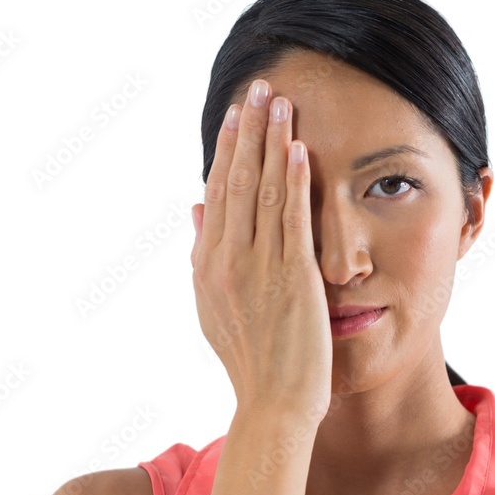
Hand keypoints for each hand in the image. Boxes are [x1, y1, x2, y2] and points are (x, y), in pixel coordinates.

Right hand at [191, 79, 332, 425]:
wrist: (272, 406)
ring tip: (279, 101)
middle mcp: (225, 261)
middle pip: (234, 182)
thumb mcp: (213, 308)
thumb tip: (196, 209)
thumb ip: (203, 256)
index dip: (226, 151)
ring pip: (260, 192)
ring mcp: (256, 269)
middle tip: (257, 87)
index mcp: (207, 266)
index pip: (216, 195)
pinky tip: (298, 149)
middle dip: (247, 131)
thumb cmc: (251, 362)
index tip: (237, 116)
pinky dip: (293, 182)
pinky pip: (291, 220)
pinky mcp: (291, 278)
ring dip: (270, 142)